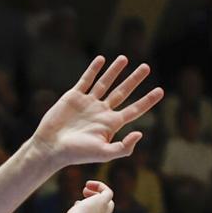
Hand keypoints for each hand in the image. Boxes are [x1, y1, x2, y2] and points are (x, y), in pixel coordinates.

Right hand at [32, 56, 162, 167]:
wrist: (50, 147)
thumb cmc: (76, 154)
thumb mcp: (103, 154)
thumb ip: (123, 147)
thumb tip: (140, 133)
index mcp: (110, 124)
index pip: (134, 109)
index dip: (148, 100)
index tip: (160, 91)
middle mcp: (101, 111)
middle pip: (122, 92)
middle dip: (134, 79)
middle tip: (146, 67)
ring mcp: (87, 103)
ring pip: (105, 83)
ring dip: (115, 71)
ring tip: (125, 58)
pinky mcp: (73, 97)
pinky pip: (86, 80)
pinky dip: (93, 69)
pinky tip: (101, 59)